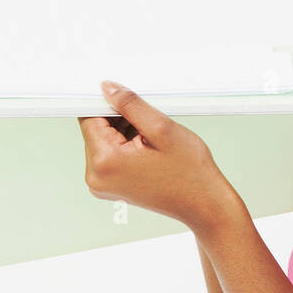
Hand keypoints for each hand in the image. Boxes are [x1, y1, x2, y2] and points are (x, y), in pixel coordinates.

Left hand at [78, 81, 238, 234]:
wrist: (203, 204)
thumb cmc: (189, 172)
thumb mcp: (161, 129)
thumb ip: (130, 105)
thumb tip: (107, 88)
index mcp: (104, 162)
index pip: (88, 118)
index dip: (107, 103)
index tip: (126, 100)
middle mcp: (96, 177)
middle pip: (95, 131)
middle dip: (119, 120)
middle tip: (149, 126)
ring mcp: (102, 185)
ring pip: (104, 142)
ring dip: (125, 133)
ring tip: (153, 142)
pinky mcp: (110, 187)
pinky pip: (111, 156)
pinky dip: (127, 147)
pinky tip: (149, 151)